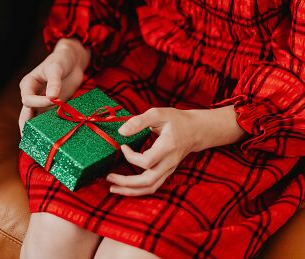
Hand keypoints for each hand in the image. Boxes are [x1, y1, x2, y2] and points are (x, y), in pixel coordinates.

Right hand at [18, 38, 90, 133]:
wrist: (72, 61)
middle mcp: (32, 96)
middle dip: (27, 127)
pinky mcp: (53, 107)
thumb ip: (54, 81)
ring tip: (41, 144)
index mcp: (28, 85)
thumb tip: (52, 97)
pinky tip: (55, 136)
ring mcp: (42, 103)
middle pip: (26, 115)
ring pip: (36, 120)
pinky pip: (49, 119)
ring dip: (39, 130)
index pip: (27, 99)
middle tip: (30, 141)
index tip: (53, 100)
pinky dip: (51, 127)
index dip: (38, 102)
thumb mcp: (56, 67)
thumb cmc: (61, 60)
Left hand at [107, 105, 244, 195]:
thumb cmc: (176, 120)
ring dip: (130, 190)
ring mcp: (169, 170)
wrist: (195, 130)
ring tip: (112, 188)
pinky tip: (125, 187)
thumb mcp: (158, 113)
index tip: (122, 146)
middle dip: (126, 182)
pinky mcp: (166, 172)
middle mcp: (169, 162)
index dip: (131, 156)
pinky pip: (153, 186)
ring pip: (150, 188)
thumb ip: (139, 121)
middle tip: (109, 177)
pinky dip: (137, 190)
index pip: (147, 161)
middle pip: (148, 181)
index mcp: (167, 147)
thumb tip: (121, 132)